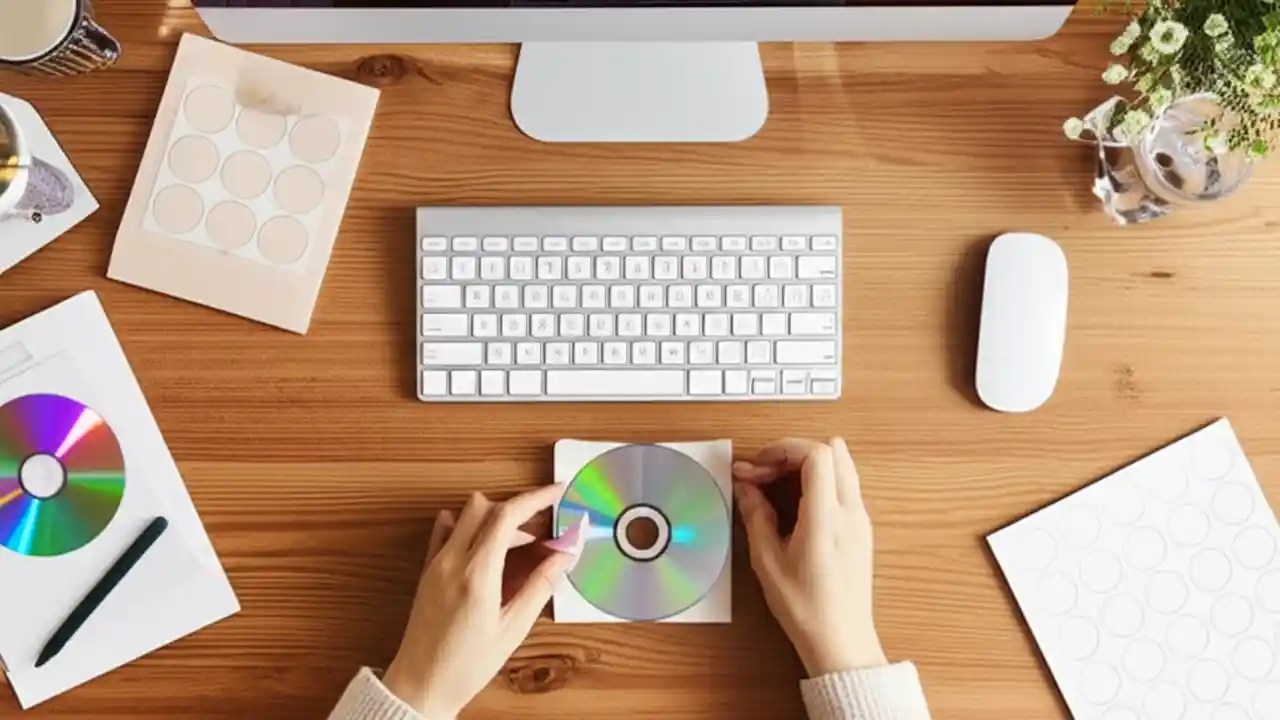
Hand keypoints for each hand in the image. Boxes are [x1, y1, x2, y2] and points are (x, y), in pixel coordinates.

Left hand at [382, 486, 586, 718]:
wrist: (421, 685)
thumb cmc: (466, 665)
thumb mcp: (513, 628)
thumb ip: (541, 586)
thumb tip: (565, 555)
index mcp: (477, 574)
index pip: (507, 515)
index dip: (536, 498)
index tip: (557, 492)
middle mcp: (452, 561)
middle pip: (486, 506)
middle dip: (518, 508)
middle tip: (543, 527)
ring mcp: (436, 564)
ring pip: (466, 516)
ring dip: (495, 519)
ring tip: (520, 545)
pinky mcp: (426, 572)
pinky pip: (445, 532)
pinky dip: (467, 527)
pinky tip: (484, 543)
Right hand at [733, 437, 887, 677]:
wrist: (840, 639)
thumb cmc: (804, 607)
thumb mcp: (768, 561)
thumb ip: (756, 515)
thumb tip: (744, 485)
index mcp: (827, 518)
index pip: (817, 454)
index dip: (782, 449)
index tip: (756, 466)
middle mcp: (851, 511)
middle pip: (832, 450)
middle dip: (792, 452)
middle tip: (763, 473)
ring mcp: (861, 518)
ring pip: (842, 464)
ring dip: (807, 464)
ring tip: (776, 485)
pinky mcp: (862, 528)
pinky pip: (844, 485)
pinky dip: (819, 480)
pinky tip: (795, 503)